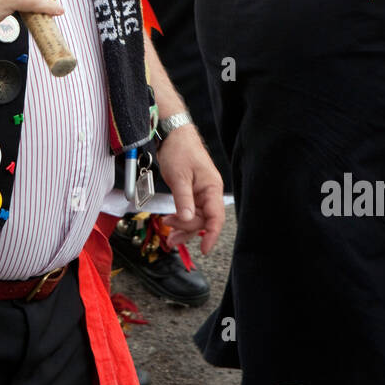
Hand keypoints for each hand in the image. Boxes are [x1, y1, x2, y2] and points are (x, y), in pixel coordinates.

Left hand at [156, 125, 225, 256]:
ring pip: (195, 218)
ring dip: (183, 227)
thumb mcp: (179, 177)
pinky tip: (170, 223)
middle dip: (187, 229)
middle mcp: (208, 192)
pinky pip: (188, 211)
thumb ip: (183, 200)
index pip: (216, 217)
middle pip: (203, 220)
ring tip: (169, 237)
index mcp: (212, 188)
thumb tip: (187, 220)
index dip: (211, 235)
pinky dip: (180, 218)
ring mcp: (200, 193)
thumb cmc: (180, 150)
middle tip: (169, 232)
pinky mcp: (191, 192)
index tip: (205, 249)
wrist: (173, 134)